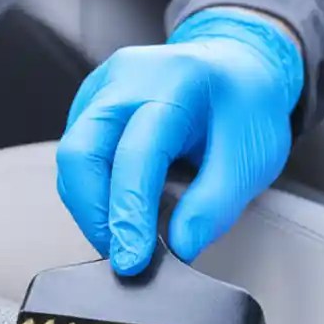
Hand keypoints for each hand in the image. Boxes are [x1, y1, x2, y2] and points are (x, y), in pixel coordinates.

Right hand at [56, 8, 303, 274]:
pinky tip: (118, 208)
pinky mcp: (87, 103)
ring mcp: (100, 88)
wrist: (235, 63)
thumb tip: (178, 248)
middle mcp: (126, 78)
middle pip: (81, 152)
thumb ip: (214, 205)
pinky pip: (76, 154)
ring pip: (72, 158)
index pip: (136, 153)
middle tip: (121, 253)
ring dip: (91, 207)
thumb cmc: (245, 107)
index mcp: (175, 83)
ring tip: (125, 235)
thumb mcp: (252, 158)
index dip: (128, 212)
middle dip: (94, 213)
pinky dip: (92, 191)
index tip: (132, 260)